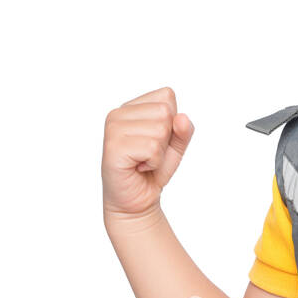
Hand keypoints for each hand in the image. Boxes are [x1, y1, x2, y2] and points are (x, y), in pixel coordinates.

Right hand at [101, 86, 194, 224]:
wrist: (137, 200)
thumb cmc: (153, 170)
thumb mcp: (176, 146)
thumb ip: (184, 130)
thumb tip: (181, 118)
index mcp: (131, 107)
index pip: (167, 96)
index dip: (172, 122)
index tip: (156, 139)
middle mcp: (118, 113)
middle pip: (165, 112)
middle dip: (166, 138)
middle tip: (149, 153)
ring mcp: (113, 129)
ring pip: (160, 129)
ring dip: (159, 152)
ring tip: (143, 160)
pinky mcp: (113, 147)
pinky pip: (152, 148)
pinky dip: (153, 162)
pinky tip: (138, 167)